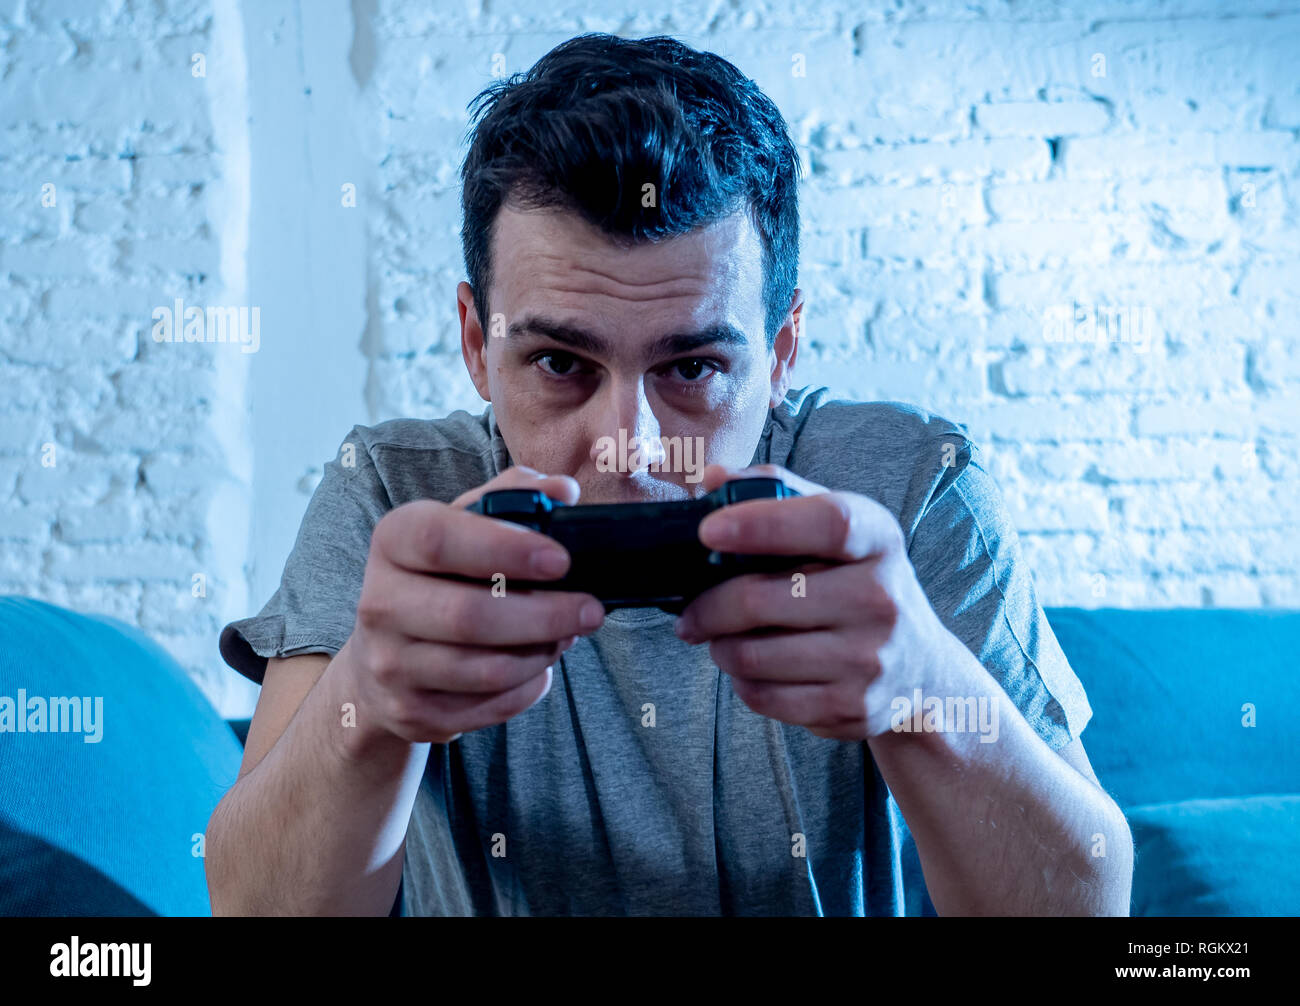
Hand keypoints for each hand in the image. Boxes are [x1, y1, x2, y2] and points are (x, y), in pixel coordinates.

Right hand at [341, 466, 604, 745]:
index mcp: (393, 541)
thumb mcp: (465, 525)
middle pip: (469, 616)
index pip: (440, 540)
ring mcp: (390, 664)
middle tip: (590, 609)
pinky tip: (539, 665)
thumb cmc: (439, 576)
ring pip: (487, 669)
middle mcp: (380, 603)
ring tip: (567, 634)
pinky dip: (528, 686)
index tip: (561, 559)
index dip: (505, 549)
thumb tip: (563, 491)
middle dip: (544, 615)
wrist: (382, 658)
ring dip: (542, 652)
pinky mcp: (412, 711)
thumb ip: (515, 497)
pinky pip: (490, 706)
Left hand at [673, 463, 949, 740]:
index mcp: (878, 539)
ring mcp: (870, 659)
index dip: (761, 524)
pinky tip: (751, 667)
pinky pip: (764, 697)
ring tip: (720, 637)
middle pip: (762, 599)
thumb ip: (777, 494)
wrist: (921, 667)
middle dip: (708, 605)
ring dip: (720, 645)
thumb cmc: (859, 581)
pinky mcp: (852, 708)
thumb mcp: (839, 529)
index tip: (708, 529)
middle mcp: (882, 598)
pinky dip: (742, 682)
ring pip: (752, 655)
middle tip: (689, 609)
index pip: (826, 523)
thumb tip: (712, 479)